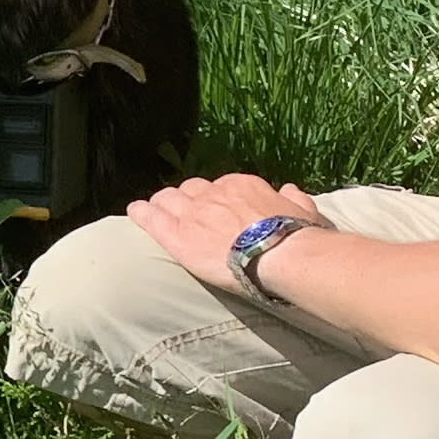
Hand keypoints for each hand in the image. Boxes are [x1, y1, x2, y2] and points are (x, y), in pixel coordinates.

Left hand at [125, 174, 322, 297]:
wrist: (281, 253)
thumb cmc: (297, 236)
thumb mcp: (302, 210)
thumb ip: (293, 198)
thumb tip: (289, 190)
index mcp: (241, 185)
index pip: (219, 188)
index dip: (214, 200)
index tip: (216, 210)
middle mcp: (213, 194)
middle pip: (190, 190)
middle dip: (187, 200)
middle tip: (185, 213)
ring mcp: (193, 213)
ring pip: (168, 200)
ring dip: (163, 205)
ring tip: (156, 211)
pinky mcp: (178, 236)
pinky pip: (152, 219)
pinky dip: (142, 214)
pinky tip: (135, 212)